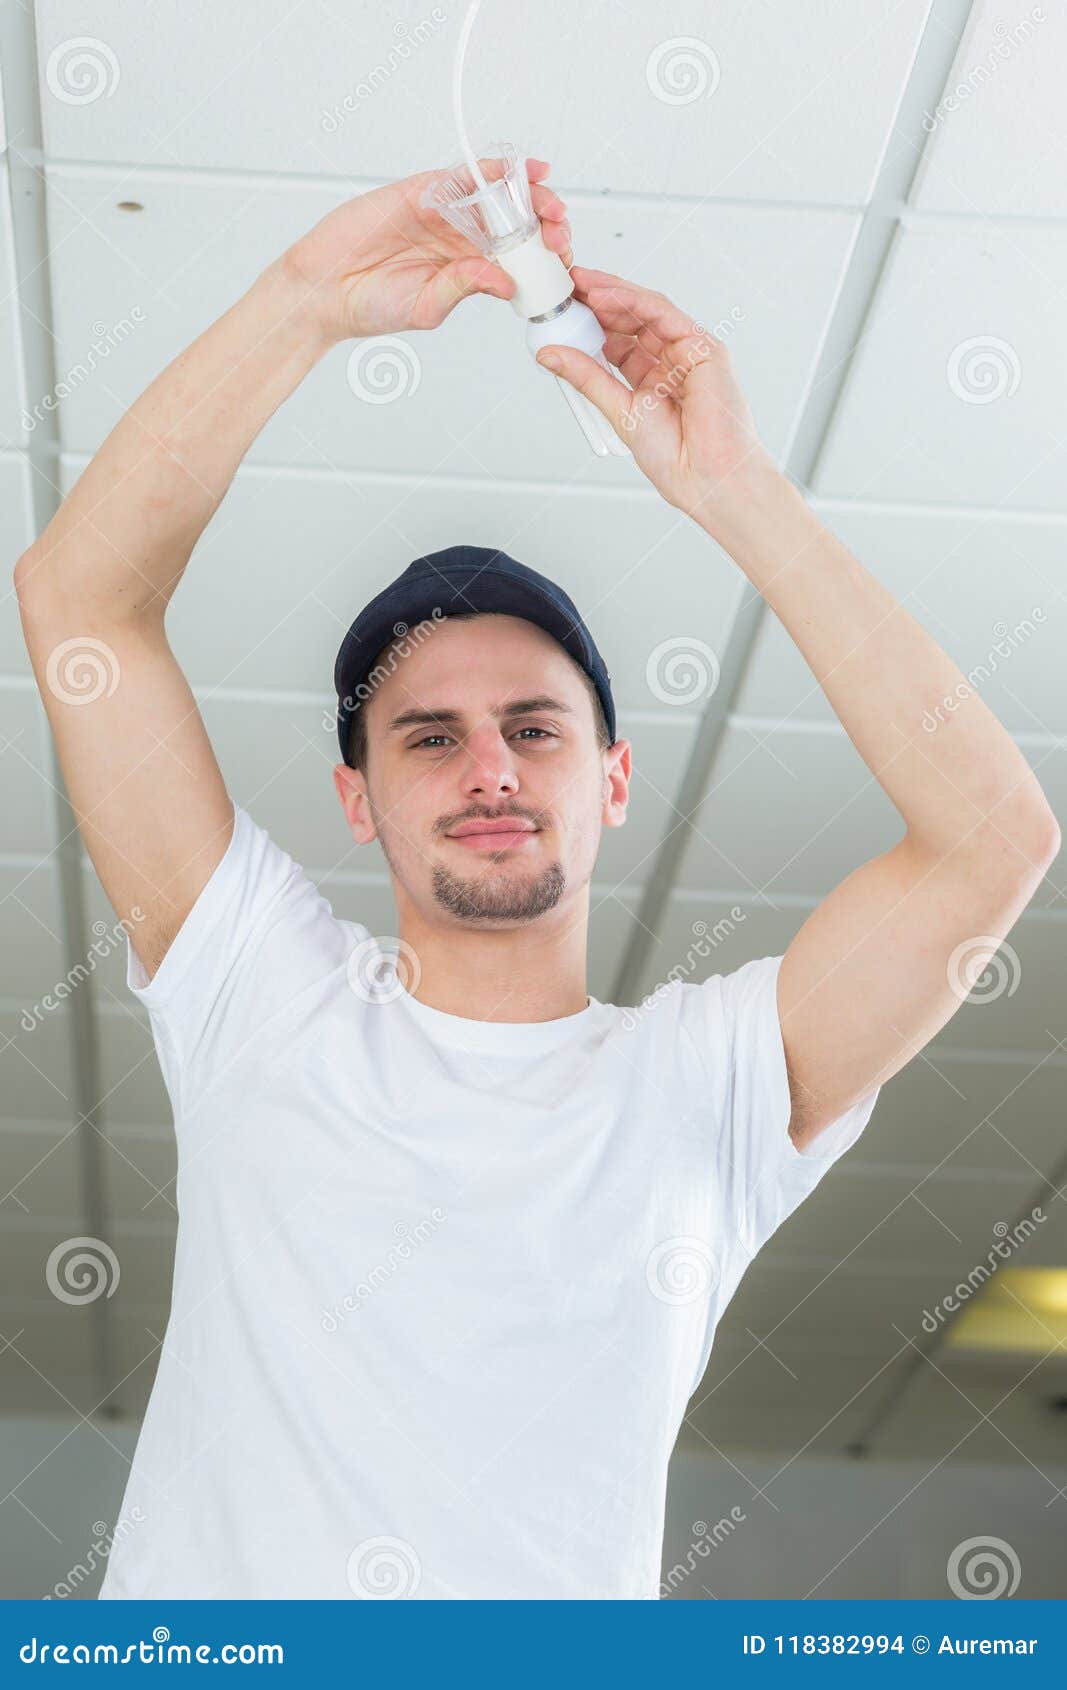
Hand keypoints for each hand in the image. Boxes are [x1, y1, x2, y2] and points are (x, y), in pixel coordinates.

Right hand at [284, 158, 571, 342]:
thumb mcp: (427, 307)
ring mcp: (445, 214)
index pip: (517, 260)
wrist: (324, 288)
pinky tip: (520, 170)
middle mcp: (462, 241)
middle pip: (516, 225)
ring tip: (550, 202)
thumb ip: (465, 288)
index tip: (563, 263)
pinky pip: (464, 176)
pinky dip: (493, 169)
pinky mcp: (424, 192)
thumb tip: (504, 281)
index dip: (543, 258)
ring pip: (497, 197)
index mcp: (468, 271)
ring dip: (529, 196)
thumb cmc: (370, 304)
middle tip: (560, 232)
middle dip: (544, 225)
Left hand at [535, 268, 777, 526]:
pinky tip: (606, 295)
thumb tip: (551, 355)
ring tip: (581, 284)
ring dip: (612, 293)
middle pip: (632, 320)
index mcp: (651, 380)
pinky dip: (633, 301)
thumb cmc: (675, 458)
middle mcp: (671, 363)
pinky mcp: (704, 347)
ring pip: (646, 310)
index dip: (589, 323)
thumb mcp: (618, 410)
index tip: (561, 310)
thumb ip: (588, 377)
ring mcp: (689, 352)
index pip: (618, 341)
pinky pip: (664, 313)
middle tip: (567, 286)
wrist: (705, 477)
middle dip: (598, 300)